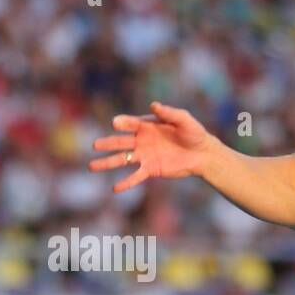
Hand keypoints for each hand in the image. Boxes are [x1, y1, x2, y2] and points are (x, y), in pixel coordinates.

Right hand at [89, 101, 210, 192]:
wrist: (203, 154)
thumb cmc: (194, 133)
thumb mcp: (184, 120)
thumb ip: (169, 113)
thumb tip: (154, 105)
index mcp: (146, 125)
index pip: (130, 123)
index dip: (123, 123)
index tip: (116, 124)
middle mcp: (141, 140)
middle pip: (120, 142)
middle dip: (107, 143)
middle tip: (95, 145)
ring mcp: (144, 156)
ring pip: (122, 159)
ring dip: (107, 163)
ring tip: (92, 166)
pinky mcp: (151, 170)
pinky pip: (135, 177)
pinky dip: (126, 183)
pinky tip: (114, 189)